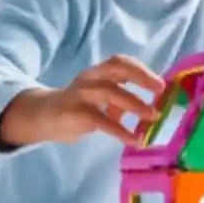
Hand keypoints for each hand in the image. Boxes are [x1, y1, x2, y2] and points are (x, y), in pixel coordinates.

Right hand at [0, 55, 165, 148]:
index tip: (160, 84)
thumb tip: (151, 108)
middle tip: (160, 95)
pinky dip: (119, 130)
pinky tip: (133, 140)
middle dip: (140, 79)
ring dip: (133, 103)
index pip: (120, 62)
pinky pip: (99, 119)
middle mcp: (88, 78)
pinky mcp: (72, 113)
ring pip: (108, 91)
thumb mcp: (101, 100)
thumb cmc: (78, 107)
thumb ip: (121, 101)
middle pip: (115, 69)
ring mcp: (79, 94)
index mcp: (97, 73)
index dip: (141, 70)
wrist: (43, 118)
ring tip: (151, 117)